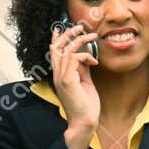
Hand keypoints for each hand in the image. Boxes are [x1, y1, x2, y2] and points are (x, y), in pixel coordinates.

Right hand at [49, 19, 99, 148]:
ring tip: (93, 36)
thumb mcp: (85, 83)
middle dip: (68, 34)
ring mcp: (61, 77)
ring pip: (66, 49)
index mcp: (60, 75)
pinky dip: (86, 56)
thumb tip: (86, 57)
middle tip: (80, 26)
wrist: (85, 122)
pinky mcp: (67, 80)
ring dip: (80, 40)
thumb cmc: (86, 106)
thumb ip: (83, 69)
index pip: (54, 52)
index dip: (57, 39)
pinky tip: (95, 62)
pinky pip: (74, 58)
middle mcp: (57, 75)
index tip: (62, 27)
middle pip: (57, 47)